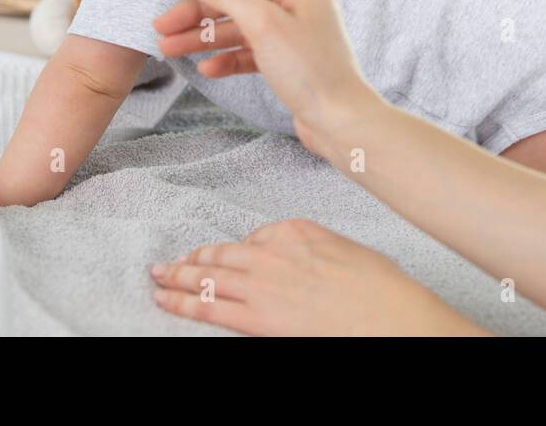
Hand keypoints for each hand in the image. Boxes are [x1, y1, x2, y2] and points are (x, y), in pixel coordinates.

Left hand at [150, 218, 488, 335]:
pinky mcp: (256, 316)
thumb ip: (316, 249)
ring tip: (158, 277)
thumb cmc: (380, 288)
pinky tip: (164, 300)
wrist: (387, 314)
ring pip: (206, 276)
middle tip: (170, 262)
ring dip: (177, 277)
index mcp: (296, 230)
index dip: (235, 251)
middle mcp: (272, 252)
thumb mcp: (347, 251)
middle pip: (221, 254)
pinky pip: (208, 307)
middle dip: (193, 258)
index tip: (223, 256)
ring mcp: (261, 284)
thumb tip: (306, 259)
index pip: (255, 237)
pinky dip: (180, 303)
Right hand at [152, 0, 378, 156]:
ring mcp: (292, 34)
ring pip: (238, 27)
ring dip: (204, 37)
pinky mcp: (286, 61)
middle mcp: (297, 5)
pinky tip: (207, 69)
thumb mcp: (263, 25)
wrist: (339, 122)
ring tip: (170, 48)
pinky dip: (226, 58)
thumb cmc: (312, 71)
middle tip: (163, 25)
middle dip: (199, 11)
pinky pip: (248, 52)